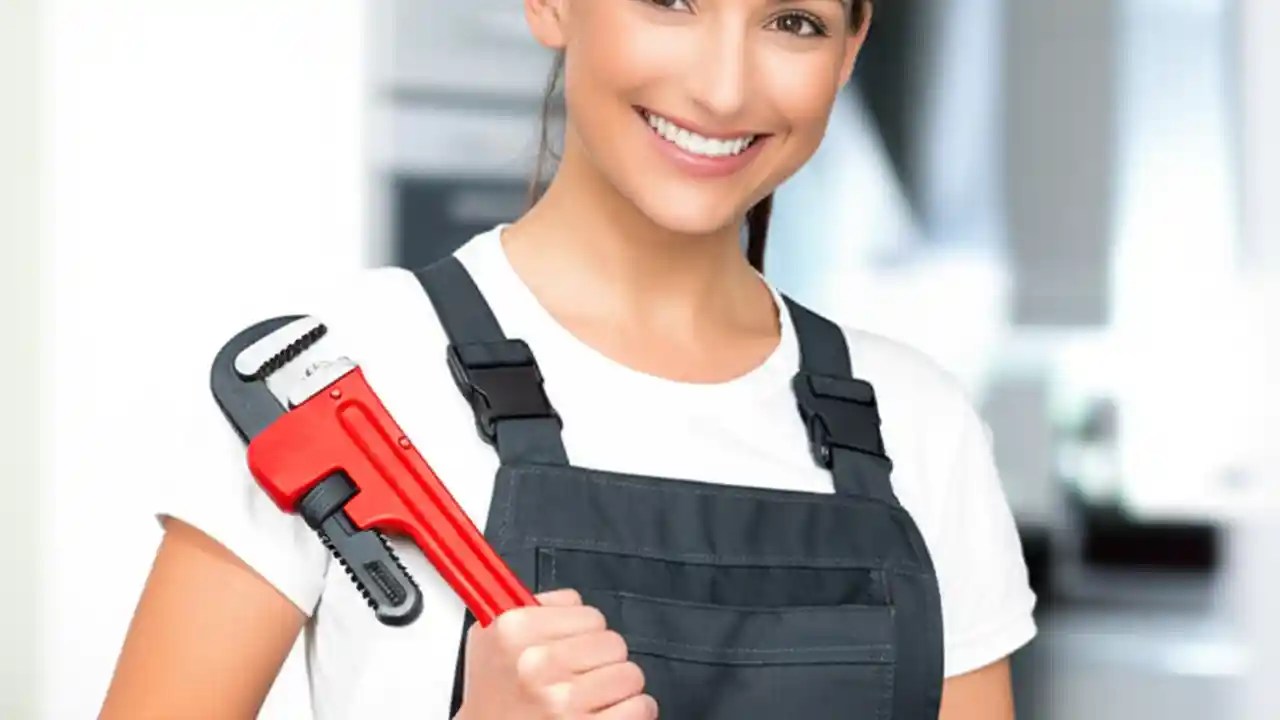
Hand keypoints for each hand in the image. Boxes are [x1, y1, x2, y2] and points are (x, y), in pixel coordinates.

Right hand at [454, 588, 657, 718]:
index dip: (585, 635)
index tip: (571, 650)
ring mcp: (562, 701)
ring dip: (618, 689)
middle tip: (579, 680)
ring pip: (631, 675)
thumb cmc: (495, 698)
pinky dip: (632, 712)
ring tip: (591, 700)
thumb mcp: (493, 640)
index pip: (591, 615)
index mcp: (514, 630)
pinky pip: (641, 707)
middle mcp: (537, 664)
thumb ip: (535, 610)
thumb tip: (575, 603)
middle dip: (602, 662)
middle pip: (614, 643)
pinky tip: (606, 715)